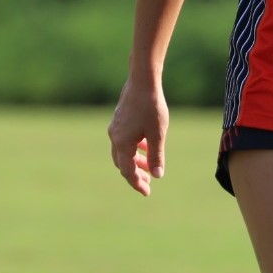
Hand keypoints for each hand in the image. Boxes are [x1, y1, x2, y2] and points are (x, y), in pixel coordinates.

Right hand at [107, 78, 169, 196]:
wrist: (142, 81)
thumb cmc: (151, 107)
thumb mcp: (158, 134)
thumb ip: (156, 156)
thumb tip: (157, 176)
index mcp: (122, 143)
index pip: (127, 171)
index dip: (137, 183)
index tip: (147, 192)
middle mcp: (115, 137)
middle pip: (122, 163)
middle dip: (135, 174)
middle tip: (148, 183)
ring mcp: (115, 128)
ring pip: (123, 152)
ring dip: (135, 161)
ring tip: (149, 167)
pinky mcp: (120, 120)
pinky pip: (124, 141)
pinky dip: (134, 149)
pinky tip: (146, 147)